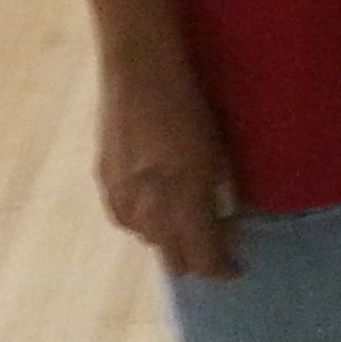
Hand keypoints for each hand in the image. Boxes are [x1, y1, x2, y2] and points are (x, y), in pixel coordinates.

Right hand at [96, 43, 239, 278]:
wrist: (140, 72)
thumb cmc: (190, 106)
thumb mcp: (217, 152)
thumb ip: (219, 197)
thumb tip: (227, 224)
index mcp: (183, 205)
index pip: (204, 261)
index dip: (223, 269)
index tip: (236, 266)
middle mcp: (149, 214)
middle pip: (174, 261)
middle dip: (197, 257)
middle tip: (214, 241)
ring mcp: (122, 201)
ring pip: (149, 240)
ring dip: (170, 235)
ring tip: (185, 212)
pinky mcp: (104, 185)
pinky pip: (127, 219)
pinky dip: (145, 217)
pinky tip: (155, 197)